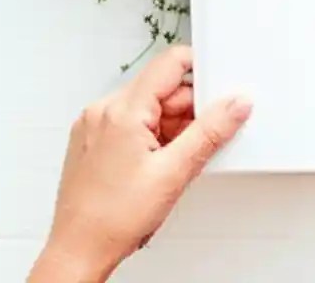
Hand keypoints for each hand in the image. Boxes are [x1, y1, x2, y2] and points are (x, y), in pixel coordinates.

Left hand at [29, 46, 251, 282]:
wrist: (78, 251)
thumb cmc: (112, 219)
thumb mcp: (175, 172)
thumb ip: (211, 132)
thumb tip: (235, 105)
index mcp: (121, 111)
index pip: (170, 63)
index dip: (201, 74)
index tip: (219, 94)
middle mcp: (102, 111)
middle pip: (162, 88)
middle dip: (189, 111)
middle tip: (198, 143)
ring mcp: (94, 126)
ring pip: (148, 107)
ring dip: (171, 128)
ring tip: (172, 164)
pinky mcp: (93, 140)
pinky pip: (132, 123)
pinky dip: (153, 138)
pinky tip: (158, 166)